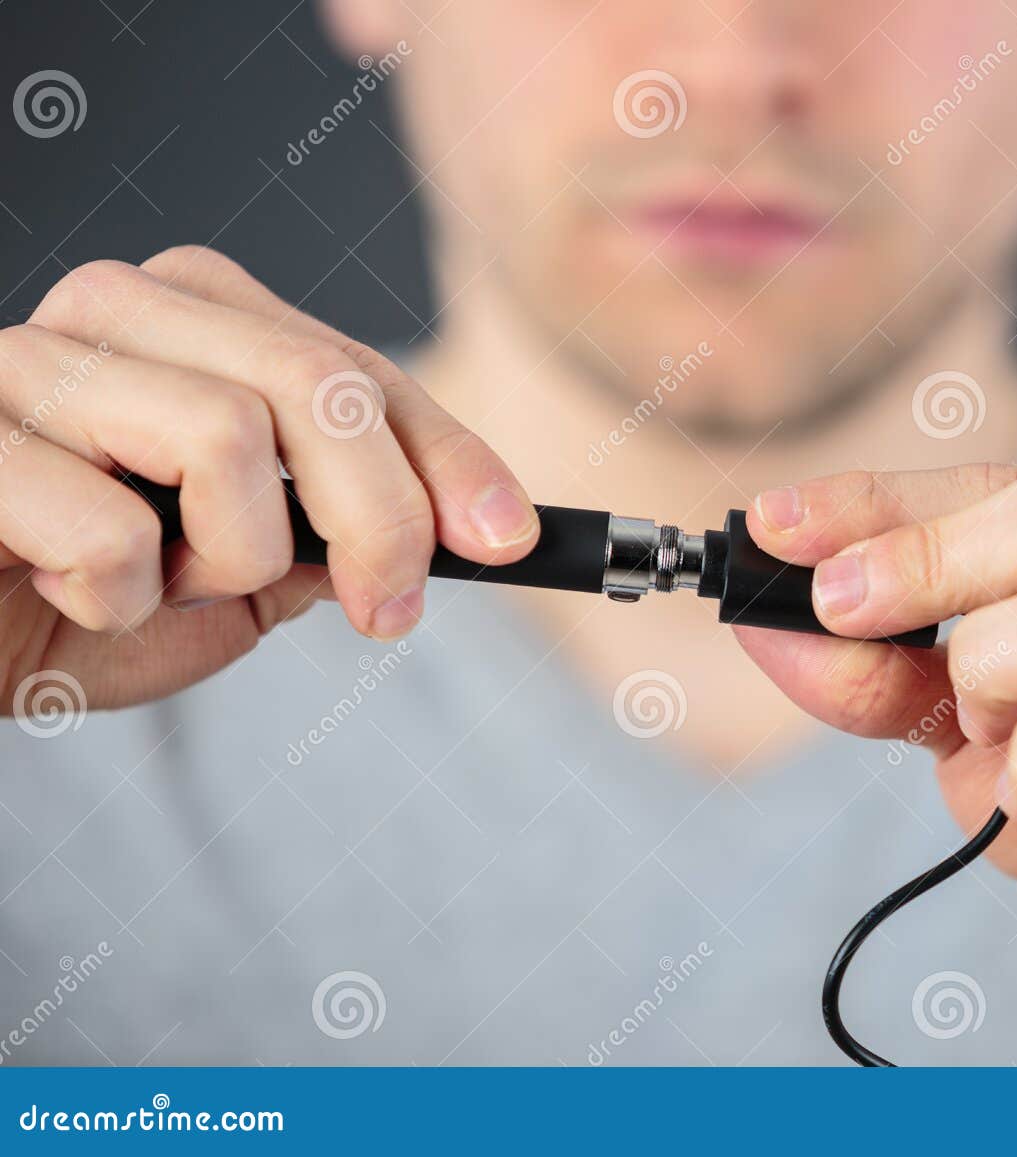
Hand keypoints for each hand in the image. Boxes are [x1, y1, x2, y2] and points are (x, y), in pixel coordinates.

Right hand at [0, 246, 537, 712]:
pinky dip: (116, 598)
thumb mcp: (237, 577)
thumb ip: (327, 536)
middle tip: (389, 612)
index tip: (508, 538)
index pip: (357, 368)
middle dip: (385, 518)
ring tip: (161, 585)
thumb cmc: (77, 601)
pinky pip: (110, 528)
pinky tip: (60, 589)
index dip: (449, 455)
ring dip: (227, 559)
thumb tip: (445, 528)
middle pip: (317, 386)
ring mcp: (28, 360)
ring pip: (226, 437)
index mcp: (193, 319)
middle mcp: (115, 310)